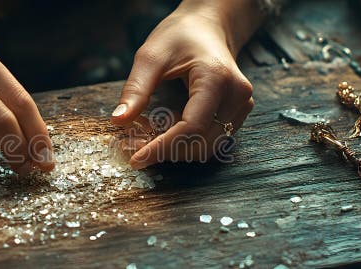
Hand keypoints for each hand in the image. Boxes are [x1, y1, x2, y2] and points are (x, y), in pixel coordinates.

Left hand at [110, 2, 258, 168]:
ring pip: (206, 146)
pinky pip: (210, 138)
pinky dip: (186, 140)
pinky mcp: (237, 113)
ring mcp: (241, 105)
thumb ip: (136, 89)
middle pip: (201, 142)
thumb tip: (119, 121)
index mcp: (217, 78)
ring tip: (148, 133)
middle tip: (133, 146)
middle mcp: (237, 95)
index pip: (192, 127)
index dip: (162, 148)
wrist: (207, 27)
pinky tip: (166, 128)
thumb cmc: (179, 36)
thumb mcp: (151, 56)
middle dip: (166, 150)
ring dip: (175, 148)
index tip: (136, 159)